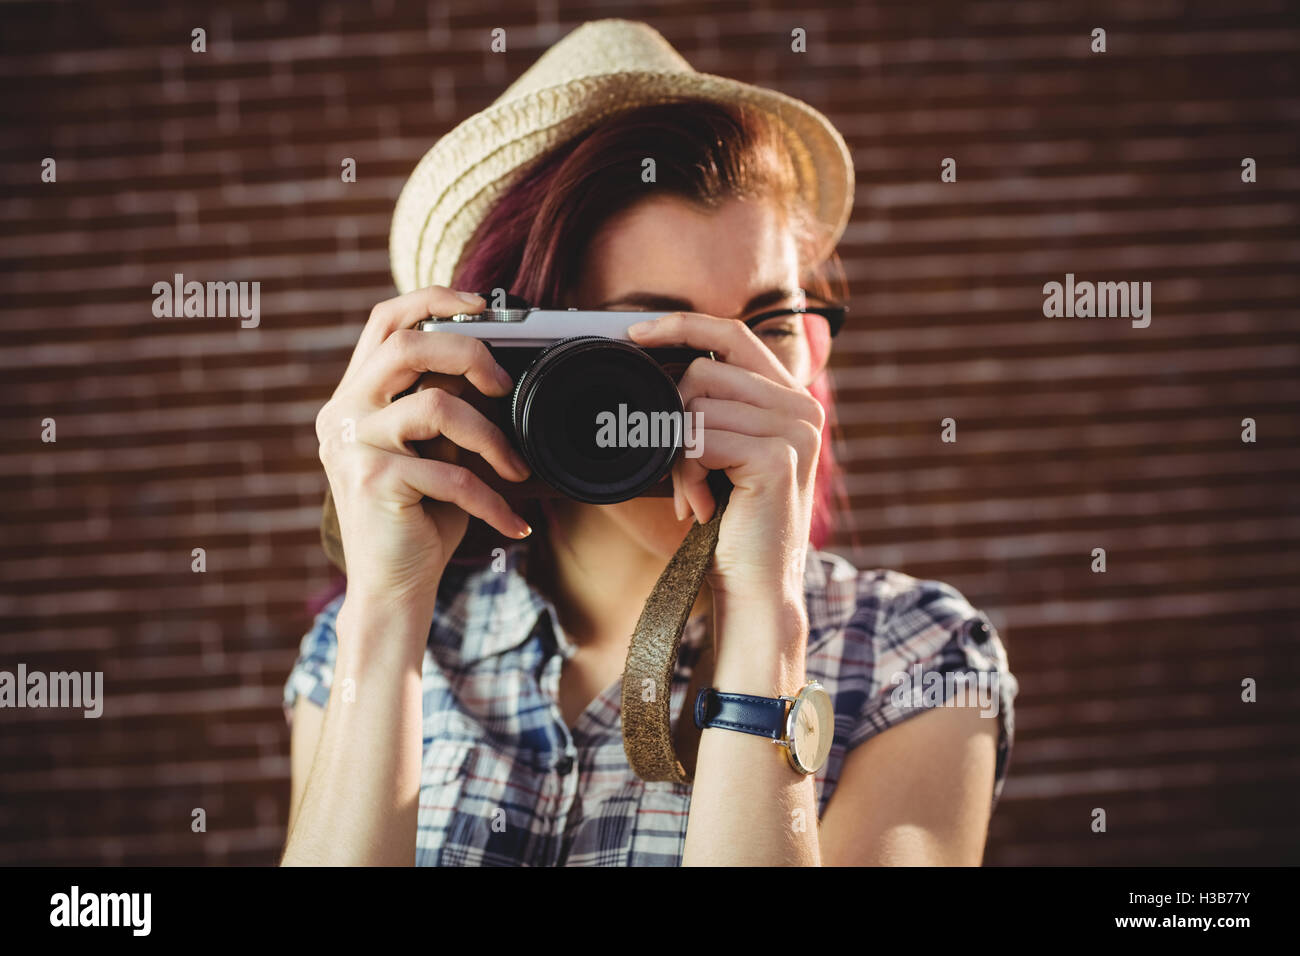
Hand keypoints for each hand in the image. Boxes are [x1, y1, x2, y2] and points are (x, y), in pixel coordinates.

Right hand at [315, 287, 532, 618]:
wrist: (393, 589)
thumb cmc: (421, 518)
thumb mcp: (435, 452)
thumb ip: (447, 408)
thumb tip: (492, 368)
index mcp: (355, 397)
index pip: (386, 322)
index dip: (433, 299)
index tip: (482, 305)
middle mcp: (343, 414)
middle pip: (407, 345)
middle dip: (468, 353)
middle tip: (504, 385)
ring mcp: (353, 446)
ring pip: (436, 407)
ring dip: (491, 436)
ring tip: (515, 468)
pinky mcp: (374, 483)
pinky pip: (451, 474)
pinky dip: (492, 500)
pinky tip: (512, 522)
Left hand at [627, 312, 824, 603]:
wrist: (758, 586)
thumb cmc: (735, 523)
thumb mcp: (725, 454)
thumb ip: (712, 408)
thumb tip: (659, 365)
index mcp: (791, 400)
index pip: (734, 333)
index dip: (682, 324)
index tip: (635, 332)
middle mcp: (802, 408)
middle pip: (705, 369)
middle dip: (673, 418)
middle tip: (679, 471)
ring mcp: (795, 431)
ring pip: (697, 406)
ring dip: (679, 457)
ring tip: (695, 495)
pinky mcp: (777, 458)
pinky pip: (699, 441)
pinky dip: (686, 475)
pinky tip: (703, 506)